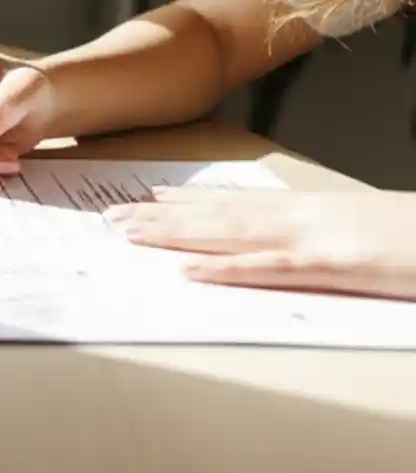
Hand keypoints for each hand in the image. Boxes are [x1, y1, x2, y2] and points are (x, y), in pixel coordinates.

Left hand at [103, 187, 415, 299]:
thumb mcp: (363, 233)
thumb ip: (321, 235)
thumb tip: (288, 244)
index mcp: (310, 210)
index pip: (234, 205)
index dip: (183, 202)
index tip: (142, 199)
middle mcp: (304, 217)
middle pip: (218, 217)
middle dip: (161, 217)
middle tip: (109, 218)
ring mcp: (317, 240)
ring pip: (231, 236)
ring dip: (174, 235)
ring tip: (127, 234)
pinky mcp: (337, 266)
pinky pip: (272, 270)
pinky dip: (228, 270)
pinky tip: (188, 272)